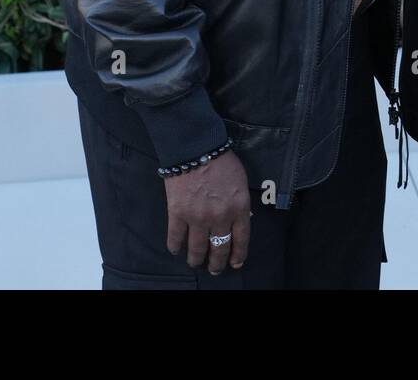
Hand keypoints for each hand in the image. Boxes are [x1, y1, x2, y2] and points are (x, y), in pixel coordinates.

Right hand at [164, 151, 250, 273]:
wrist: (196, 148)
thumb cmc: (222, 160)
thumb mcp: (241, 181)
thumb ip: (240, 203)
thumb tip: (239, 219)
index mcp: (239, 208)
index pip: (241, 239)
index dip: (238, 255)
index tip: (235, 264)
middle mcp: (220, 217)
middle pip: (220, 248)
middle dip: (217, 263)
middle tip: (214, 269)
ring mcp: (198, 218)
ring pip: (198, 249)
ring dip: (196, 259)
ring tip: (195, 263)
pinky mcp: (178, 214)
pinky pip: (176, 238)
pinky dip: (175, 246)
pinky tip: (176, 250)